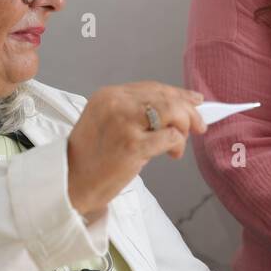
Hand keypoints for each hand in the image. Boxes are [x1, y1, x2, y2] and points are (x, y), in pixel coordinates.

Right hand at [66, 81, 206, 216]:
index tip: (196, 101)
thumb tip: (179, 106)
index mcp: (108, 95)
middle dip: (189, 112)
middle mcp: (115, 104)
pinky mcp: (133, 146)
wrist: (71, 183)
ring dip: (184, 127)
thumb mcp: (109, 123)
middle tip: (198, 127)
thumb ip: (138, 112)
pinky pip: (170, 137)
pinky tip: (172, 153)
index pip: (153, 88)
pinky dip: (177, 143)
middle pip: (166, 98)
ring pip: (172, 112)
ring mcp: (124, 124)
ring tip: (178, 144)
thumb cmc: (93, 157)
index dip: (178, 94)